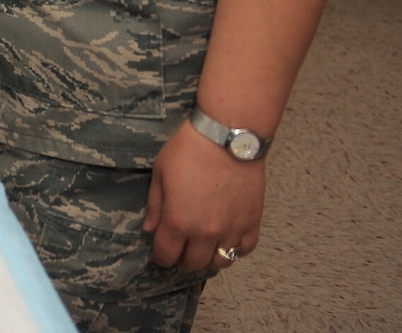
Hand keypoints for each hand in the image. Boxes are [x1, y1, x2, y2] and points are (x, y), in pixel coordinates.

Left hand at [142, 121, 262, 270]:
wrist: (227, 137)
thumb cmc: (189, 150)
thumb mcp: (160, 173)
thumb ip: (155, 205)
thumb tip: (150, 229)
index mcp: (178, 221)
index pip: (166, 255)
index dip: (161, 256)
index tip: (161, 250)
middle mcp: (205, 232)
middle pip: (193, 263)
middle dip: (183, 259)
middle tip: (181, 247)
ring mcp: (231, 230)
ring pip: (221, 262)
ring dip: (210, 258)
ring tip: (204, 246)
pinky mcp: (252, 222)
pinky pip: (245, 249)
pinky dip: (235, 249)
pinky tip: (227, 238)